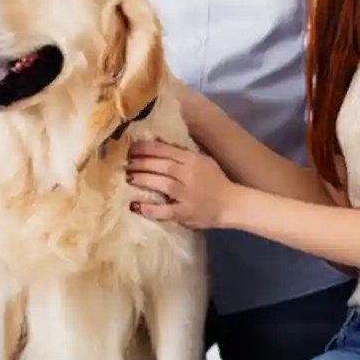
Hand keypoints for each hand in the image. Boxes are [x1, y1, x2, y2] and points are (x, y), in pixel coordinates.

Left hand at [126, 140, 244, 228]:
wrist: (233, 204)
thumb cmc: (216, 181)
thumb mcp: (203, 161)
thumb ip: (184, 155)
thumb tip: (159, 147)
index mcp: (192, 160)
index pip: (166, 150)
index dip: (147, 148)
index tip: (132, 147)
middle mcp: (188, 175)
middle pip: (161, 165)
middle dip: (141, 162)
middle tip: (126, 162)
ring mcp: (185, 195)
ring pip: (160, 183)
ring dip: (142, 179)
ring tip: (129, 177)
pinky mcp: (183, 213)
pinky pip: (164, 210)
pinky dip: (149, 208)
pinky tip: (135, 205)